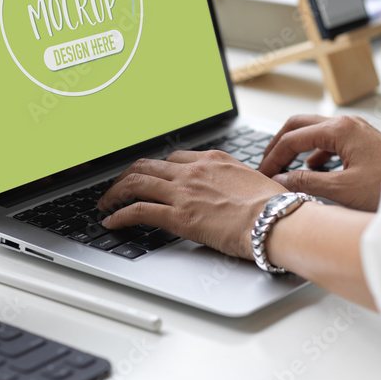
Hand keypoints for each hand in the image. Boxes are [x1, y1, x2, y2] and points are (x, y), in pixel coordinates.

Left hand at [97, 151, 284, 259]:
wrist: (276, 220)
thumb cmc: (274, 206)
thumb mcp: (253, 181)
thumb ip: (235, 181)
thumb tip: (235, 190)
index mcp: (213, 160)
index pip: (174, 158)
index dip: (156, 168)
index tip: (149, 176)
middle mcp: (193, 171)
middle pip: (147, 165)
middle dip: (126, 176)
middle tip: (116, 188)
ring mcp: (184, 192)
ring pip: (136, 183)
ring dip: (115, 193)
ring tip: (105, 204)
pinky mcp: (178, 216)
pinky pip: (138, 210)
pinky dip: (119, 215)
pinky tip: (112, 221)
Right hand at [258, 115, 380, 210]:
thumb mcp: (342, 189)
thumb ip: (306, 183)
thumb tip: (280, 181)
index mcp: (338, 129)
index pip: (291, 138)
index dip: (273, 157)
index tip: (263, 175)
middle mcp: (345, 123)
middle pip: (298, 125)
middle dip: (279, 145)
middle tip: (267, 165)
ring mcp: (355, 130)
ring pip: (313, 132)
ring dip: (296, 148)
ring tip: (286, 170)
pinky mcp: (362, 141)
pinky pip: (329, 141)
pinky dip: (314, 154)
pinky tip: (314, 172)